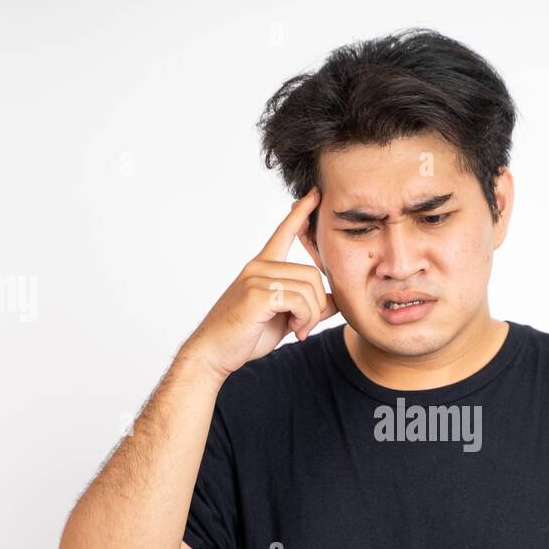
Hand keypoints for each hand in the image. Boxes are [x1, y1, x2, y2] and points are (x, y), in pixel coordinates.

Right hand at [180, 186, 339, 379]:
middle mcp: (258, 267)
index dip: (301, 214)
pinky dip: (304, 319)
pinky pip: (299, 300)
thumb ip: (306, 306)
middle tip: (305, 327)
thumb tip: (335, 300)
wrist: (213, 353)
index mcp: (262, 267)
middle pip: (312, 273)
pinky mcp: (257, 294)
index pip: (283, 233)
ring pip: (309, 288)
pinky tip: (294, 331)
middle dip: (318, 305)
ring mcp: (256, 278)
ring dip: (312, 316)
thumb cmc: (245, 335)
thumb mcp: (283, 318)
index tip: (315, 194)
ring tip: (299, 330)